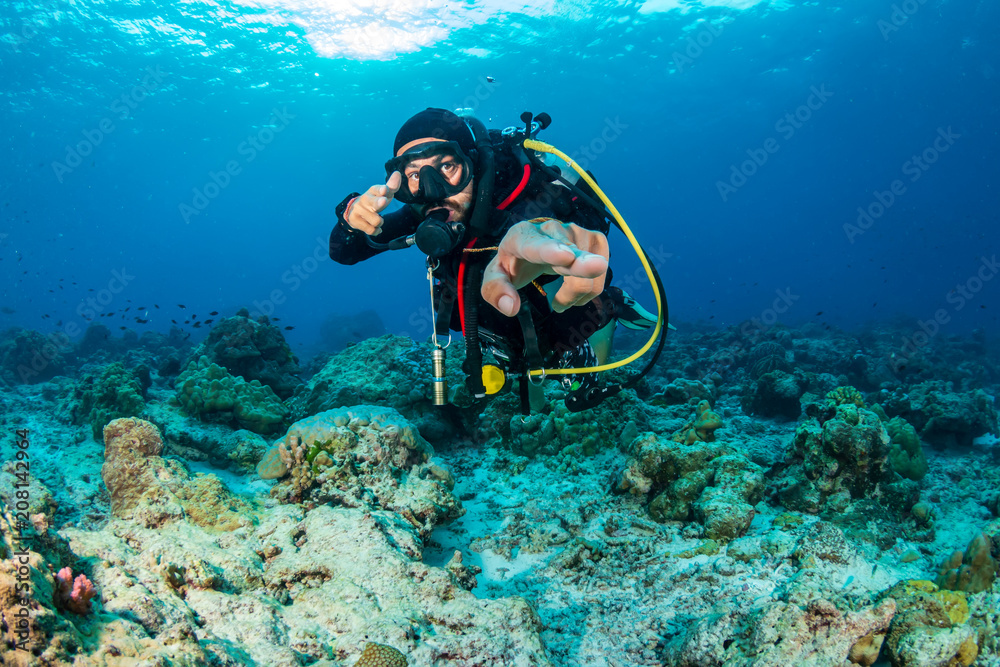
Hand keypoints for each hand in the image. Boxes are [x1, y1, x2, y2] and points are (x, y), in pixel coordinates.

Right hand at [346, 171, 401, 235]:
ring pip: (376, 220)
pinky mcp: (354, 220)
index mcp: (373, 191)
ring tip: (377, 219)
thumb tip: (397, 173)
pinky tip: (375, 227)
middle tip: (383, 201)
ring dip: (380, 222)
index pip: (377, 189)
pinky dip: (376, 230)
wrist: (354, 211)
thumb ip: (392, 186)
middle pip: (373, 202)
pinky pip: (371, 230)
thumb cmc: (374, 201)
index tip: (385, 189)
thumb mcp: (383, 194)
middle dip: (378, 202)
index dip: (381, 190)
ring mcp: (358, 210)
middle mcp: (364, 199)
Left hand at [481, 219, 608, 316]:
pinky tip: (574, 292)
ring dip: (576, 293)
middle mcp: (551, 229)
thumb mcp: (496, 277)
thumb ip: (496, 291)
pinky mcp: (594, 240)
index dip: (551, 250)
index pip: (535, 244)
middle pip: (571, 250)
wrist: (530, 249)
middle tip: (596, 269)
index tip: (566, 257)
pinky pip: (601, 272)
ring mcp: (576, 232)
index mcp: (522, 236)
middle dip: (582, 263)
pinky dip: (590, 290)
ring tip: (559, 301)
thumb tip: (511, 307)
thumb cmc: (513, 263)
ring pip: (587, 269)